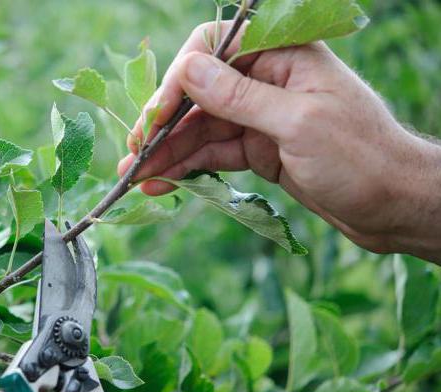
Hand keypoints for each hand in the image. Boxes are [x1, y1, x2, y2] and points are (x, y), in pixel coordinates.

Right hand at [118, 21, 440, 262]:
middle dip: (164, 125)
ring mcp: (261, 117)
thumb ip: (239, 97)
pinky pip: (214, 155)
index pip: (214, 50)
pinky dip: (188, 169)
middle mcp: (268, 80)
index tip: (155, 117)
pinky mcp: (259, 150)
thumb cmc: (361, 157)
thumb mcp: (297, 124)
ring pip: (202, 130)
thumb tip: (187, 71)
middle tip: (132, 154)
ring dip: (168, 153)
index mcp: (284, 55)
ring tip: (135, 176)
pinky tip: (162, 182)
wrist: (394, 206)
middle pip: (200, 95)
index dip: (180, 80)